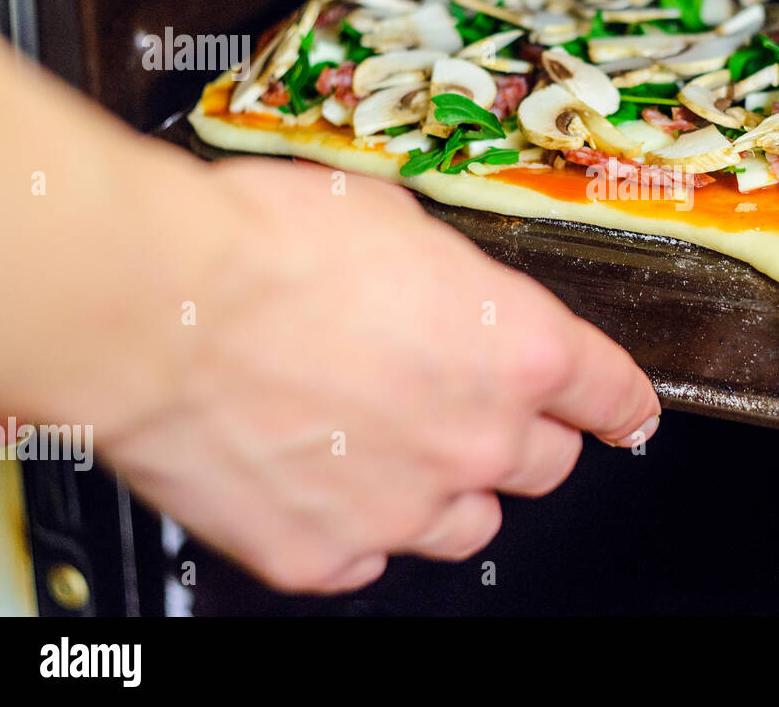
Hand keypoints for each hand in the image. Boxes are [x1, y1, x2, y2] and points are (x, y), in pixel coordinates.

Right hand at [96, 157, 659, 592]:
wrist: (154, 308)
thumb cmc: (265, 247)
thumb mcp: (400, 224)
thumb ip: (457, 284)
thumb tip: (456, 297)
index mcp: (518, 351)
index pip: (611, 393)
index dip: (622, 403)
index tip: (624, 413)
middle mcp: (479, 440)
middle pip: (546, 466)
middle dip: (521, 437)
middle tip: (465, 406)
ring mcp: (405, 508)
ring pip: (470, 524)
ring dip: (447, 488)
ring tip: (387, 443)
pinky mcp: (326, 553)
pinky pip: (371, 554)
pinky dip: (358, 522)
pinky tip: (321, 475)